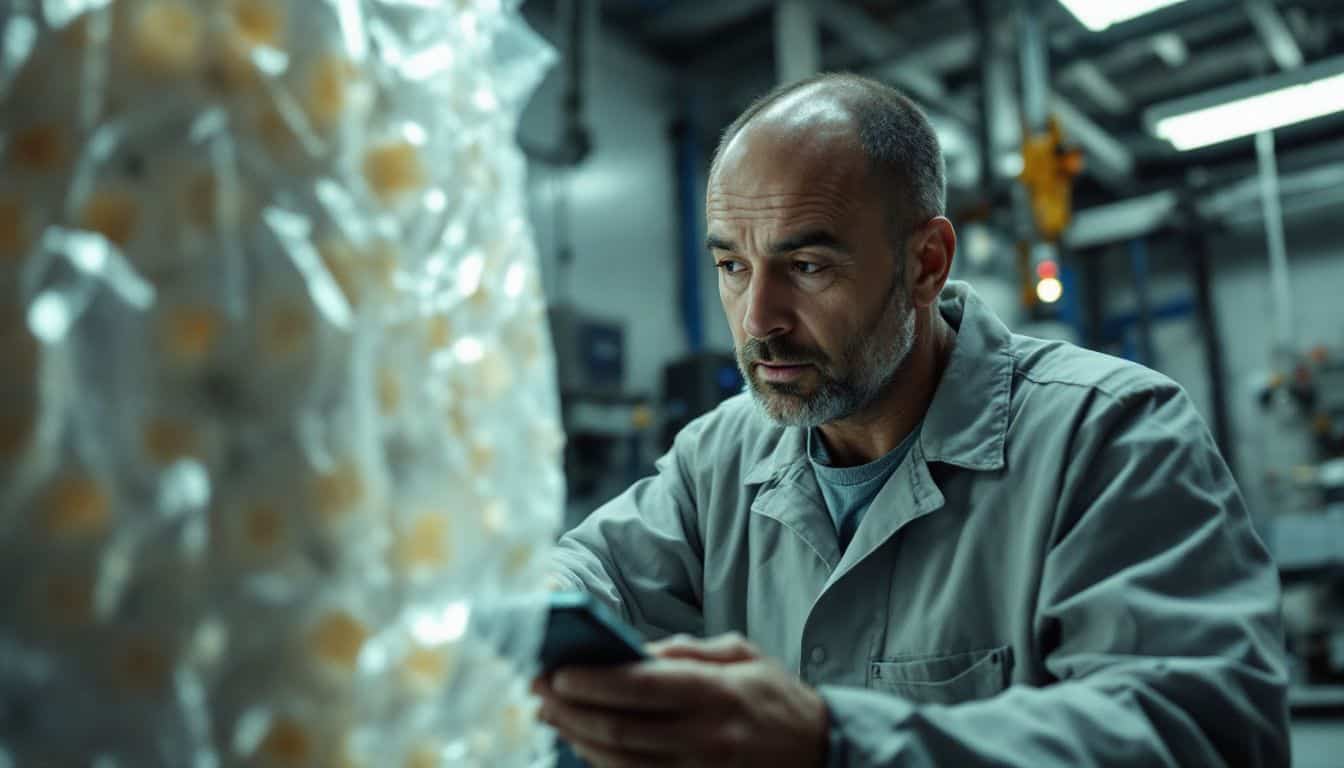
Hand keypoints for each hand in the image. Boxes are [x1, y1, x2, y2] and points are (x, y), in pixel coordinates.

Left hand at [532, 633, 828, 767]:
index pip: (640, 687)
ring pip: (620, 762)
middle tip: (537, 690)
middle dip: (570, 710)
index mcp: (715, 694)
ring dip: (577, 739)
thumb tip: (634, 651)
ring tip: (550, 715)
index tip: (556, 671)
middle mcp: (704, 738)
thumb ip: (687, 651)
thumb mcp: (742, 655)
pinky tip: (584, 745)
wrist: (823, 753)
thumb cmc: (776, 697)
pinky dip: (603, 765)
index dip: (591, 681)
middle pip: (619, 729)